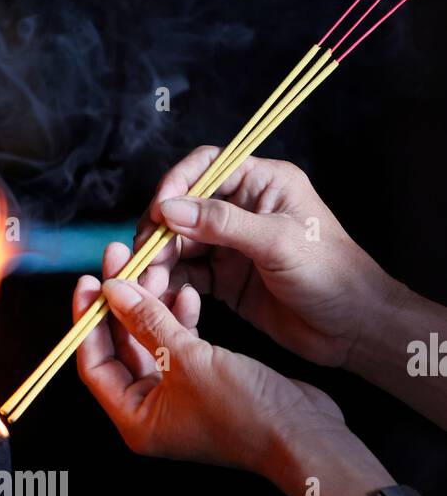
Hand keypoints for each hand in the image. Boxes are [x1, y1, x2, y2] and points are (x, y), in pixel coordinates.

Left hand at [74, 241, 344, 472]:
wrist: (302, 433)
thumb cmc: (244, 410)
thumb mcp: (188, 358)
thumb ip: (147, 321)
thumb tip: (113, 289)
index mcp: (135, 419)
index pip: (94, 364)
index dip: (88, 321)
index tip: (89, 280)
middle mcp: (151, 412)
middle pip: (119, 349)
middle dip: (120, 304)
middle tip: (119, 260)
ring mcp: (178, 399)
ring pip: (150, 343)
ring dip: (151, 307)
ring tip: (154, 266)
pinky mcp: (203, 384)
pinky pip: (178, 346)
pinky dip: (179, 320)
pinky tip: (187, 292)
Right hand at [136, 149, 396, 367]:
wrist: (352, 328)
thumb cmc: (330, 275)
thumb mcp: (277, 242)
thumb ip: (222, 223)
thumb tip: (170, 208)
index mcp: (263, 184)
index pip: (208, 167)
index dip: (177, 184)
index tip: (157, 211)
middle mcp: (244, 210)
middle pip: (185, 208)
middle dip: (160, 231)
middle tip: (143, 257)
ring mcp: (232, 246)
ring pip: (180, 244)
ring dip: (160, 261)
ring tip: (148, 282)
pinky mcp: (226, 280)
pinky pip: (187, 275)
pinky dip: (170, 284)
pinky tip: (160, 294)